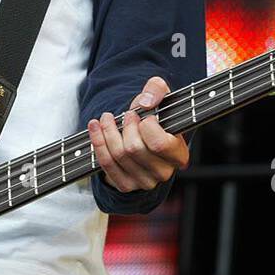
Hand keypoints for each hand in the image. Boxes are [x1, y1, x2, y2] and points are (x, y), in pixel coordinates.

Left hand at [87, 76, 188, 192]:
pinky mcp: (126, 185)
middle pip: (134, 149)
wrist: (144, 137)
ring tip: (107, 118)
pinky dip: (98, 142)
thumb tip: (145, 103)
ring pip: (118, 155)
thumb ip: (157, 90)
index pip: (159, 144)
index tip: (145, 117)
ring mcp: (144, 182)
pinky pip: (106, 164)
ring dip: (108, 131)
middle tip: (127, 115)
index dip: (147, 126)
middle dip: (125, 126)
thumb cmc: (156, 118)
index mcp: (179, 155)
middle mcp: (164, 172)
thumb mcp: (161, 97)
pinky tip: (95, 128)